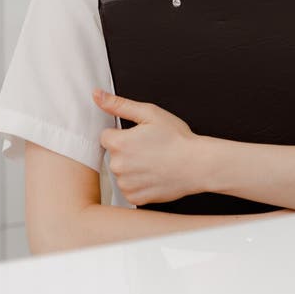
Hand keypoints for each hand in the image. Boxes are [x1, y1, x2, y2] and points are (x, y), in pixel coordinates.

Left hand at [92, 89, 202, 205]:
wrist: (196, 164)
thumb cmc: (176, 139)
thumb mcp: (149, 113)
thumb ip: (119, 104)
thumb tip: (97, 95)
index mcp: (119, 143)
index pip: (106, 136)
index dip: (122, 133)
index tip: (138, 135)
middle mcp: (118, 166)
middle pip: (113, 154)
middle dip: (127, 150)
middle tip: (149, 147)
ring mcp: (126, 184)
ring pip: (121, 172)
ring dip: (132, 167)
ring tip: (153, 161)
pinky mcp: (135, 198)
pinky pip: (129, 188)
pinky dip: (138, 183)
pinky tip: (153, 174)